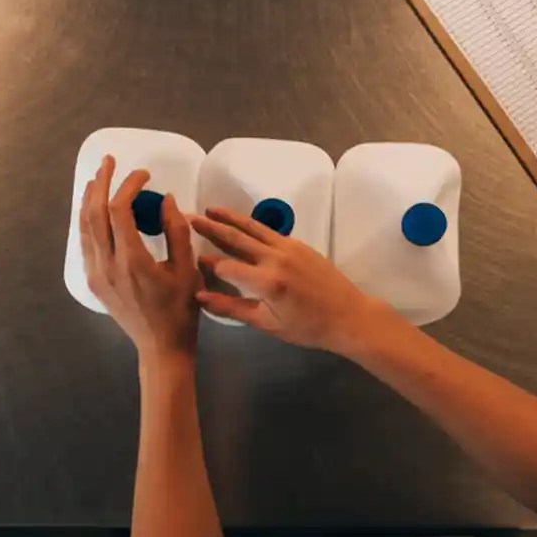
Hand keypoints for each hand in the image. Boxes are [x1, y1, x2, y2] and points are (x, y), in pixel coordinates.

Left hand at [80, 155, 201, 360]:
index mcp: (132, 261)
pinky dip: (86, 220)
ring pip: (84, 227)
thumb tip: (165, 200)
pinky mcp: (93, 281)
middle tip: (110, 162)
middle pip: (94, 213)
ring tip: (97, 178)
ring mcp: (96, 274)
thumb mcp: (187, 270)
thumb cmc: (180, 310)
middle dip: (102, 183)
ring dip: (89, 198)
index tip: (145, 175)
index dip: (128, 185)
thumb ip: (177, 232)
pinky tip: (93, 209)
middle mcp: (107, 265)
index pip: (119, 210)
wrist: (160, 347)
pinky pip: (84, 243)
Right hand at [190, 207, 396, 354]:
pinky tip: (240, 222)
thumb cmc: (307, 327)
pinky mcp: (298, 244)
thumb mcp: (267, 323)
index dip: (207, 263)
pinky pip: (269, 231)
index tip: (192, 259)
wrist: (348, 316)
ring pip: (253, 228)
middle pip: (236, 238)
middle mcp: (275, 258)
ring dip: (230, 217)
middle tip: (189, 217)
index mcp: (266, 282)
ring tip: (210, 209)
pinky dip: (251, 225)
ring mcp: (288, 247)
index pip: (226, 266)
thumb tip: (199, 295)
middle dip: (211, 227)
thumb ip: (232, 308)